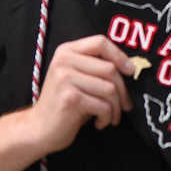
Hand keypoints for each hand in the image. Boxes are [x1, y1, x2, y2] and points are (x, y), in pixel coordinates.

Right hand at [29, 35, 134, 152]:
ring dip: (116, 107)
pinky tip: (100, 123)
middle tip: (125, 105)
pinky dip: (107, 117)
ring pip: (110, 89)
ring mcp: (66, 78)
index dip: (119, 55)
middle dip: (123, 91)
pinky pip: (103, 106)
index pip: (100, 42)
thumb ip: (95, 67)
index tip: (130, 71)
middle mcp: (64, 60)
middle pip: (110, 68)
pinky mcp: (70, 98)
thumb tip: (130, 67)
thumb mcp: (76, 77)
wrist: (39, 128)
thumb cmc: (64, 103)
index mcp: (66, 51)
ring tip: (112, 116)